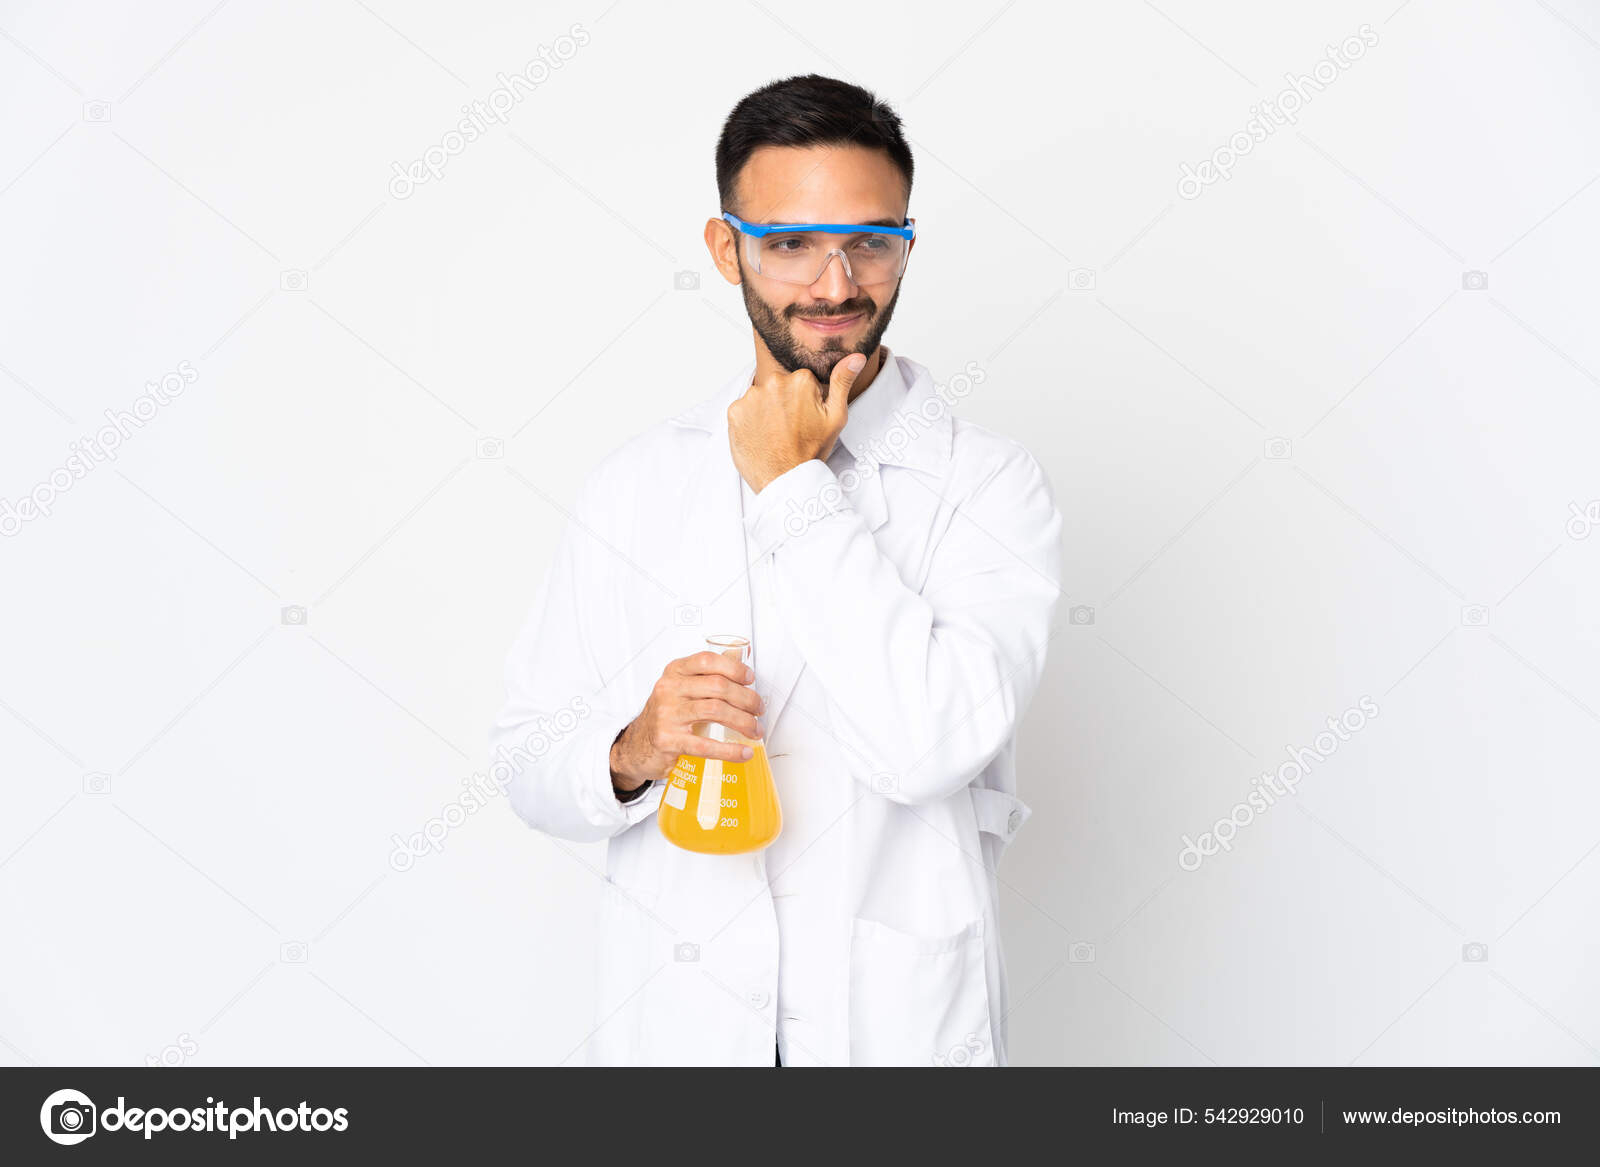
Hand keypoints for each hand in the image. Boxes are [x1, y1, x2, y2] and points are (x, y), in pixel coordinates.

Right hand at [609, 648, 764, 791]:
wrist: (637, 746)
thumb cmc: (665, 716)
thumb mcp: (680, 689)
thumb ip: (706, 676)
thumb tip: (738, 660)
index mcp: (674, 672)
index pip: (707, 661)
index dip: (733, 668)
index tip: (750, 679)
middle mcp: (669, 689)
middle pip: (718, 686)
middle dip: (746, 698)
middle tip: (758, 710)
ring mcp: (667, 715)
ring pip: (716, 710)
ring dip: (743, 721)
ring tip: (754, 729)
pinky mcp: (669, 740)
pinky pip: (706, 745)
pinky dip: (730, 750)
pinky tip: (743, 753)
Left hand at [727, 352, 866, 492]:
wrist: (785, 480)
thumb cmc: (810, 452)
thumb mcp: (836, 417)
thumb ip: (842, 382)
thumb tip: (856, 357)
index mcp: (800, 379)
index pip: (800, 382)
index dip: (804, 401)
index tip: (805, 419)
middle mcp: (773, 382)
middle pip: (779, 387)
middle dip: (784, 403)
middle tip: (790, 429)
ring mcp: (751, 396)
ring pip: (760, 398)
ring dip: (765, 412)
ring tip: (775, 434)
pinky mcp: (734, 411)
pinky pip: (742, 410)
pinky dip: (749, 421)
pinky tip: (760, 436)